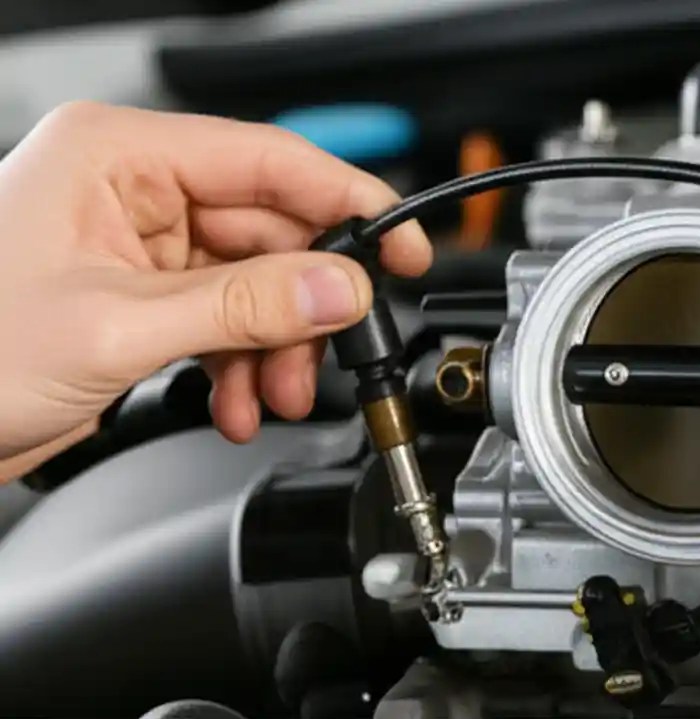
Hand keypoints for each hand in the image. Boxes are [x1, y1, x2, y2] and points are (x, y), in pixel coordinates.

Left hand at [0, 102, 430, 479]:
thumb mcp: (119, 326)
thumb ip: (243, 304)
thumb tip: (339, 287)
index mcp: (116, 155)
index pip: (266, 159)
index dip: (346, 200)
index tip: (400, 244)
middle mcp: (132, 190)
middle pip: (269, 229)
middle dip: (304, 301)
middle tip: (333, 346)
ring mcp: (139, 245)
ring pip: (256, 282)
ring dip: (277, 345)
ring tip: (276, 392)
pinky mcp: (142, 296)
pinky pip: (226, 317)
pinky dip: (244, 363)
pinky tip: (237, 399)